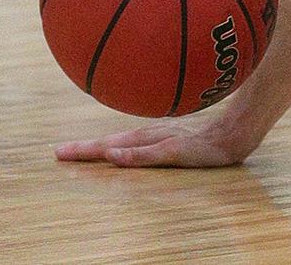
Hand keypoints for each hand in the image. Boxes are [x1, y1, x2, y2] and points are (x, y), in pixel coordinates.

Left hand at [56, 115, 253, 167]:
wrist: (233, 133)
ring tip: (76, 152)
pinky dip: (131, 155)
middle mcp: (148, 136)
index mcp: (144, 136)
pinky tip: (114, 157)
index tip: (59, 151)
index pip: (109, 141)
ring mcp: (161, 143)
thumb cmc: (201, 137)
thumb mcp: (172, 138)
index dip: (85, 147)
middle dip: (83, 149)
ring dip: (100, 150)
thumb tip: (124, 149)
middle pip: (110, 143)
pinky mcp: (175, 151)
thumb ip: (151, 144)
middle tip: (57, 153)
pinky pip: (149, 154)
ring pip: (125, 146)